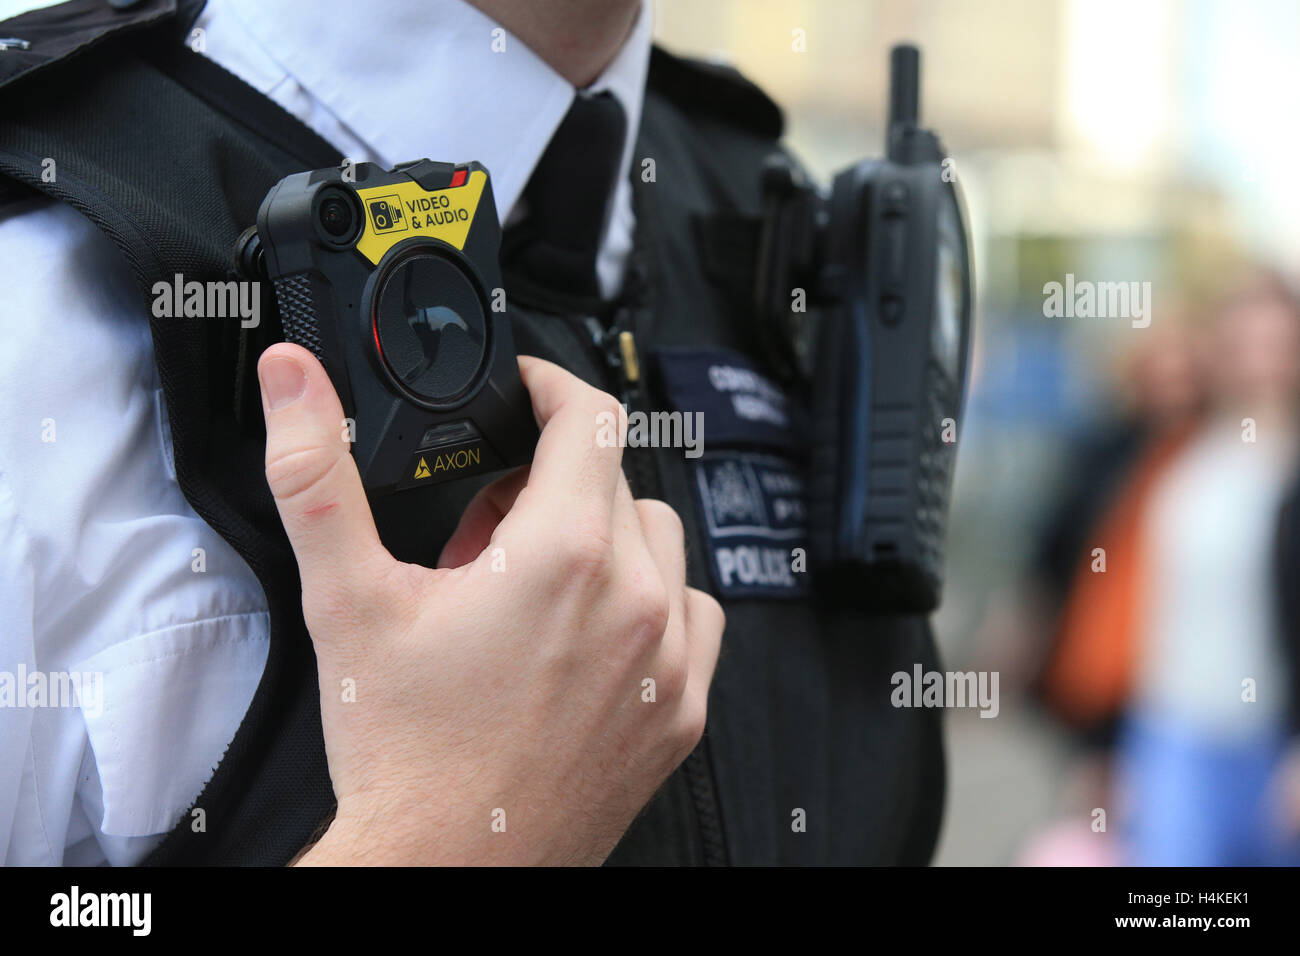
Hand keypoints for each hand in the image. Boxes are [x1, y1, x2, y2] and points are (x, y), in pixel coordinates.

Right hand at [256, 345, 723, 864]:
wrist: (445, 867)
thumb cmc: (403, 753)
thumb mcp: (347, 599)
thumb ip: (316, 475)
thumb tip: (294, 381)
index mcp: (562, 555)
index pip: (589, 419)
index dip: (550, 389)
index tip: (525, 397)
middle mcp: (634, 600)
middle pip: (614, 482)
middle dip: (550, 484)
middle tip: (488, 532)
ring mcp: (666, 660)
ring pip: (661, 542)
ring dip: (606, 539)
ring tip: (536, 583)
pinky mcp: (680, 711)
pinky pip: (694, 616)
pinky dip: (653, 603)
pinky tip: (594, 631)